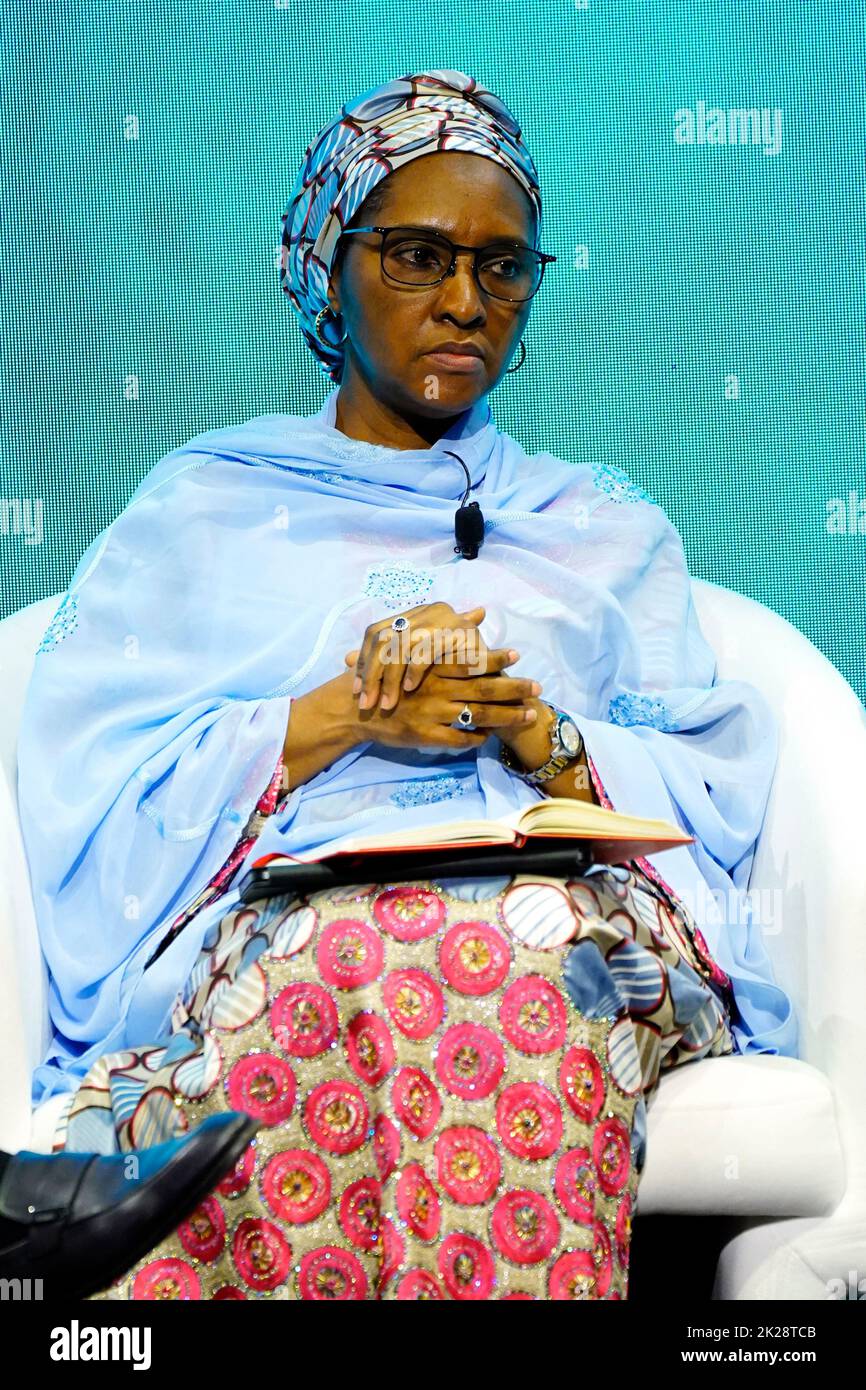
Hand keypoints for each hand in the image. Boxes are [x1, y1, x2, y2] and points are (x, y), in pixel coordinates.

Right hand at [341, 652, 541, 750]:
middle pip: (483, 689)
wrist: (354, 708)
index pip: (470, 660)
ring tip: (529, 715)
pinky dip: (478, 737)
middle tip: (538, 688)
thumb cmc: (386, 676)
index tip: (518, 654)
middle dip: (513, 689)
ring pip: (478, 715)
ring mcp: (431, 713)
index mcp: (431, 665)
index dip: (495, 658)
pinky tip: (492, 735)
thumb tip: (480, 611)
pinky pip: (459, 738)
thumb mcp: (411, 648)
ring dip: (506, 716)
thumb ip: (449, 632)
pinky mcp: (426, 735)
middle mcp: (435, 688)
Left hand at [346, 601, 513, 712]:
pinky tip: (411, 689)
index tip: (357, 691)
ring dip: (392, 678)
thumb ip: (382, 661)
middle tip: (366, 703)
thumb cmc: (447, 674)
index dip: (363, 662)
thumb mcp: (410, 667)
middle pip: (385, 638)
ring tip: (386, 704)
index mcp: (412, 615)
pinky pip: (428, 650)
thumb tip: (344, 660)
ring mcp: (444, 618)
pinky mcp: (459, 630)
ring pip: (403, 645)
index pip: (376, 632)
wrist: (490, 680)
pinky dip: (416, 671)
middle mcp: (426, 611)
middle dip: (373, 674)